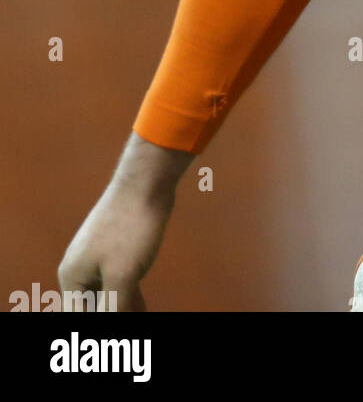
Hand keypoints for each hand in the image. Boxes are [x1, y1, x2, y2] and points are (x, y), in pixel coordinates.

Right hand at [58, 181, 173, 312]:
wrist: (146, 182)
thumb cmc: (131, 226)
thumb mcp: (123, 275)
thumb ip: (113, 309)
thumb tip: (110, 324)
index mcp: (72, 277)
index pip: (78, 317)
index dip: (98, 325)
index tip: (116, 324)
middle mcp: (80, 268)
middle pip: (92, 308)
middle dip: (112, 317)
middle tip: (137, 316)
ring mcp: (97, 257)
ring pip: (107, 295)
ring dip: (122, 310)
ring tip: (141, 315)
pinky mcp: (116, 249)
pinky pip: (118, 281)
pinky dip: (128, 295)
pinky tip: (142, 305)